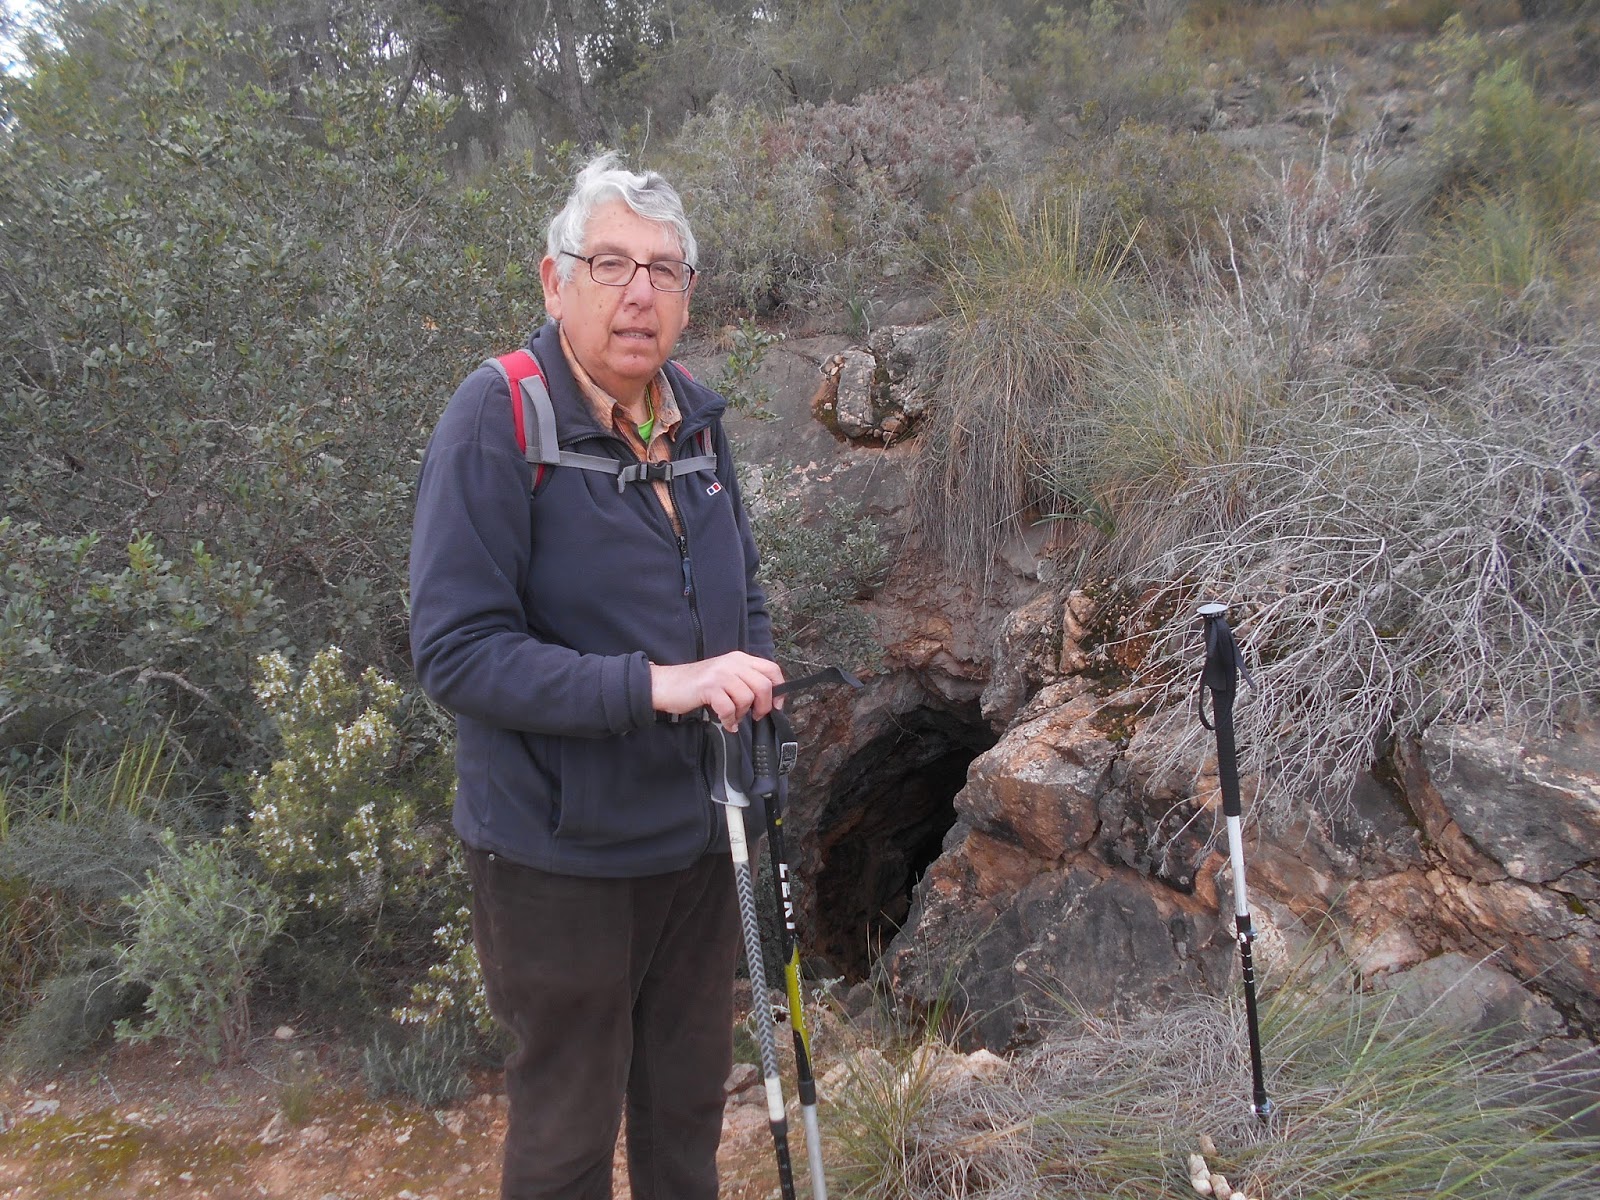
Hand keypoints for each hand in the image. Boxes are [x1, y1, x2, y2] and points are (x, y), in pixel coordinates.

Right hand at [650, 652, 784, 731]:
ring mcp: (720, 673)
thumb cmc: (696, 685)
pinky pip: (729, 708)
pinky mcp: (709, 687)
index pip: (772, 669)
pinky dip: (729, 720)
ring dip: (742, 713)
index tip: (776, 706)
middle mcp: (732, 662)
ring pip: (747, 698)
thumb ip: (745, 682)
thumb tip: (768, 700)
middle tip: (755, 716)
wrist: (666, 684)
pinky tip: (725, 722)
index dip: (779, 689)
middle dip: (763, 706)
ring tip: (733, 717)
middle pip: (764, 685)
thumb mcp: (725, 676)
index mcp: (739, 659)